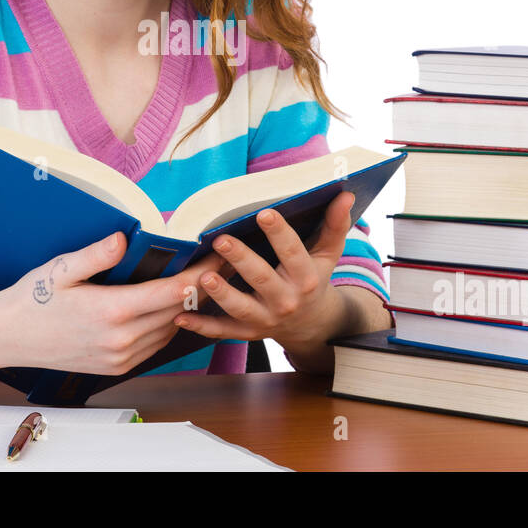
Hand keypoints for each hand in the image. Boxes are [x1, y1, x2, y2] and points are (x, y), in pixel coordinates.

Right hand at [0, 230, 224, 375]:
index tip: (217, 256)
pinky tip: (168, 307)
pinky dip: (167, 325)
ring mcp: (121, 357)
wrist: (10, 338)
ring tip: (199, 282)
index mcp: (112, 311)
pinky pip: (155, 345)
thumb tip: (124, 238)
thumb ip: (96, 254)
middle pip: (178, 310)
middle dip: (201, 287)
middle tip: (219, 263)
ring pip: (170, 329)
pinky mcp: (117, 367)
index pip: (172, 292)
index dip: (200, 274)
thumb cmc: (33, 299)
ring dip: (185, 307)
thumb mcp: (61, 269)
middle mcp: (122, 339)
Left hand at [173, 191, 355, 353]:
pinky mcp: (248, 333)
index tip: (264, 213)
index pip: (292, 252)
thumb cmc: (315, 280)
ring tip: (203, 278)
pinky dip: (202, 326)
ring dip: (221, 294)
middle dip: (241, 260)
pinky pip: (223, 333)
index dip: (279, 233)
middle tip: (221, 240)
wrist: (313, 326)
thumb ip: (335, 225)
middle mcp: (286, 300)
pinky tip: (181, 316)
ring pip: (240, 308)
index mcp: (306, 278)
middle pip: (262, 279)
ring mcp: (266, 320)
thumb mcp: (328, 255)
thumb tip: (346, 194)